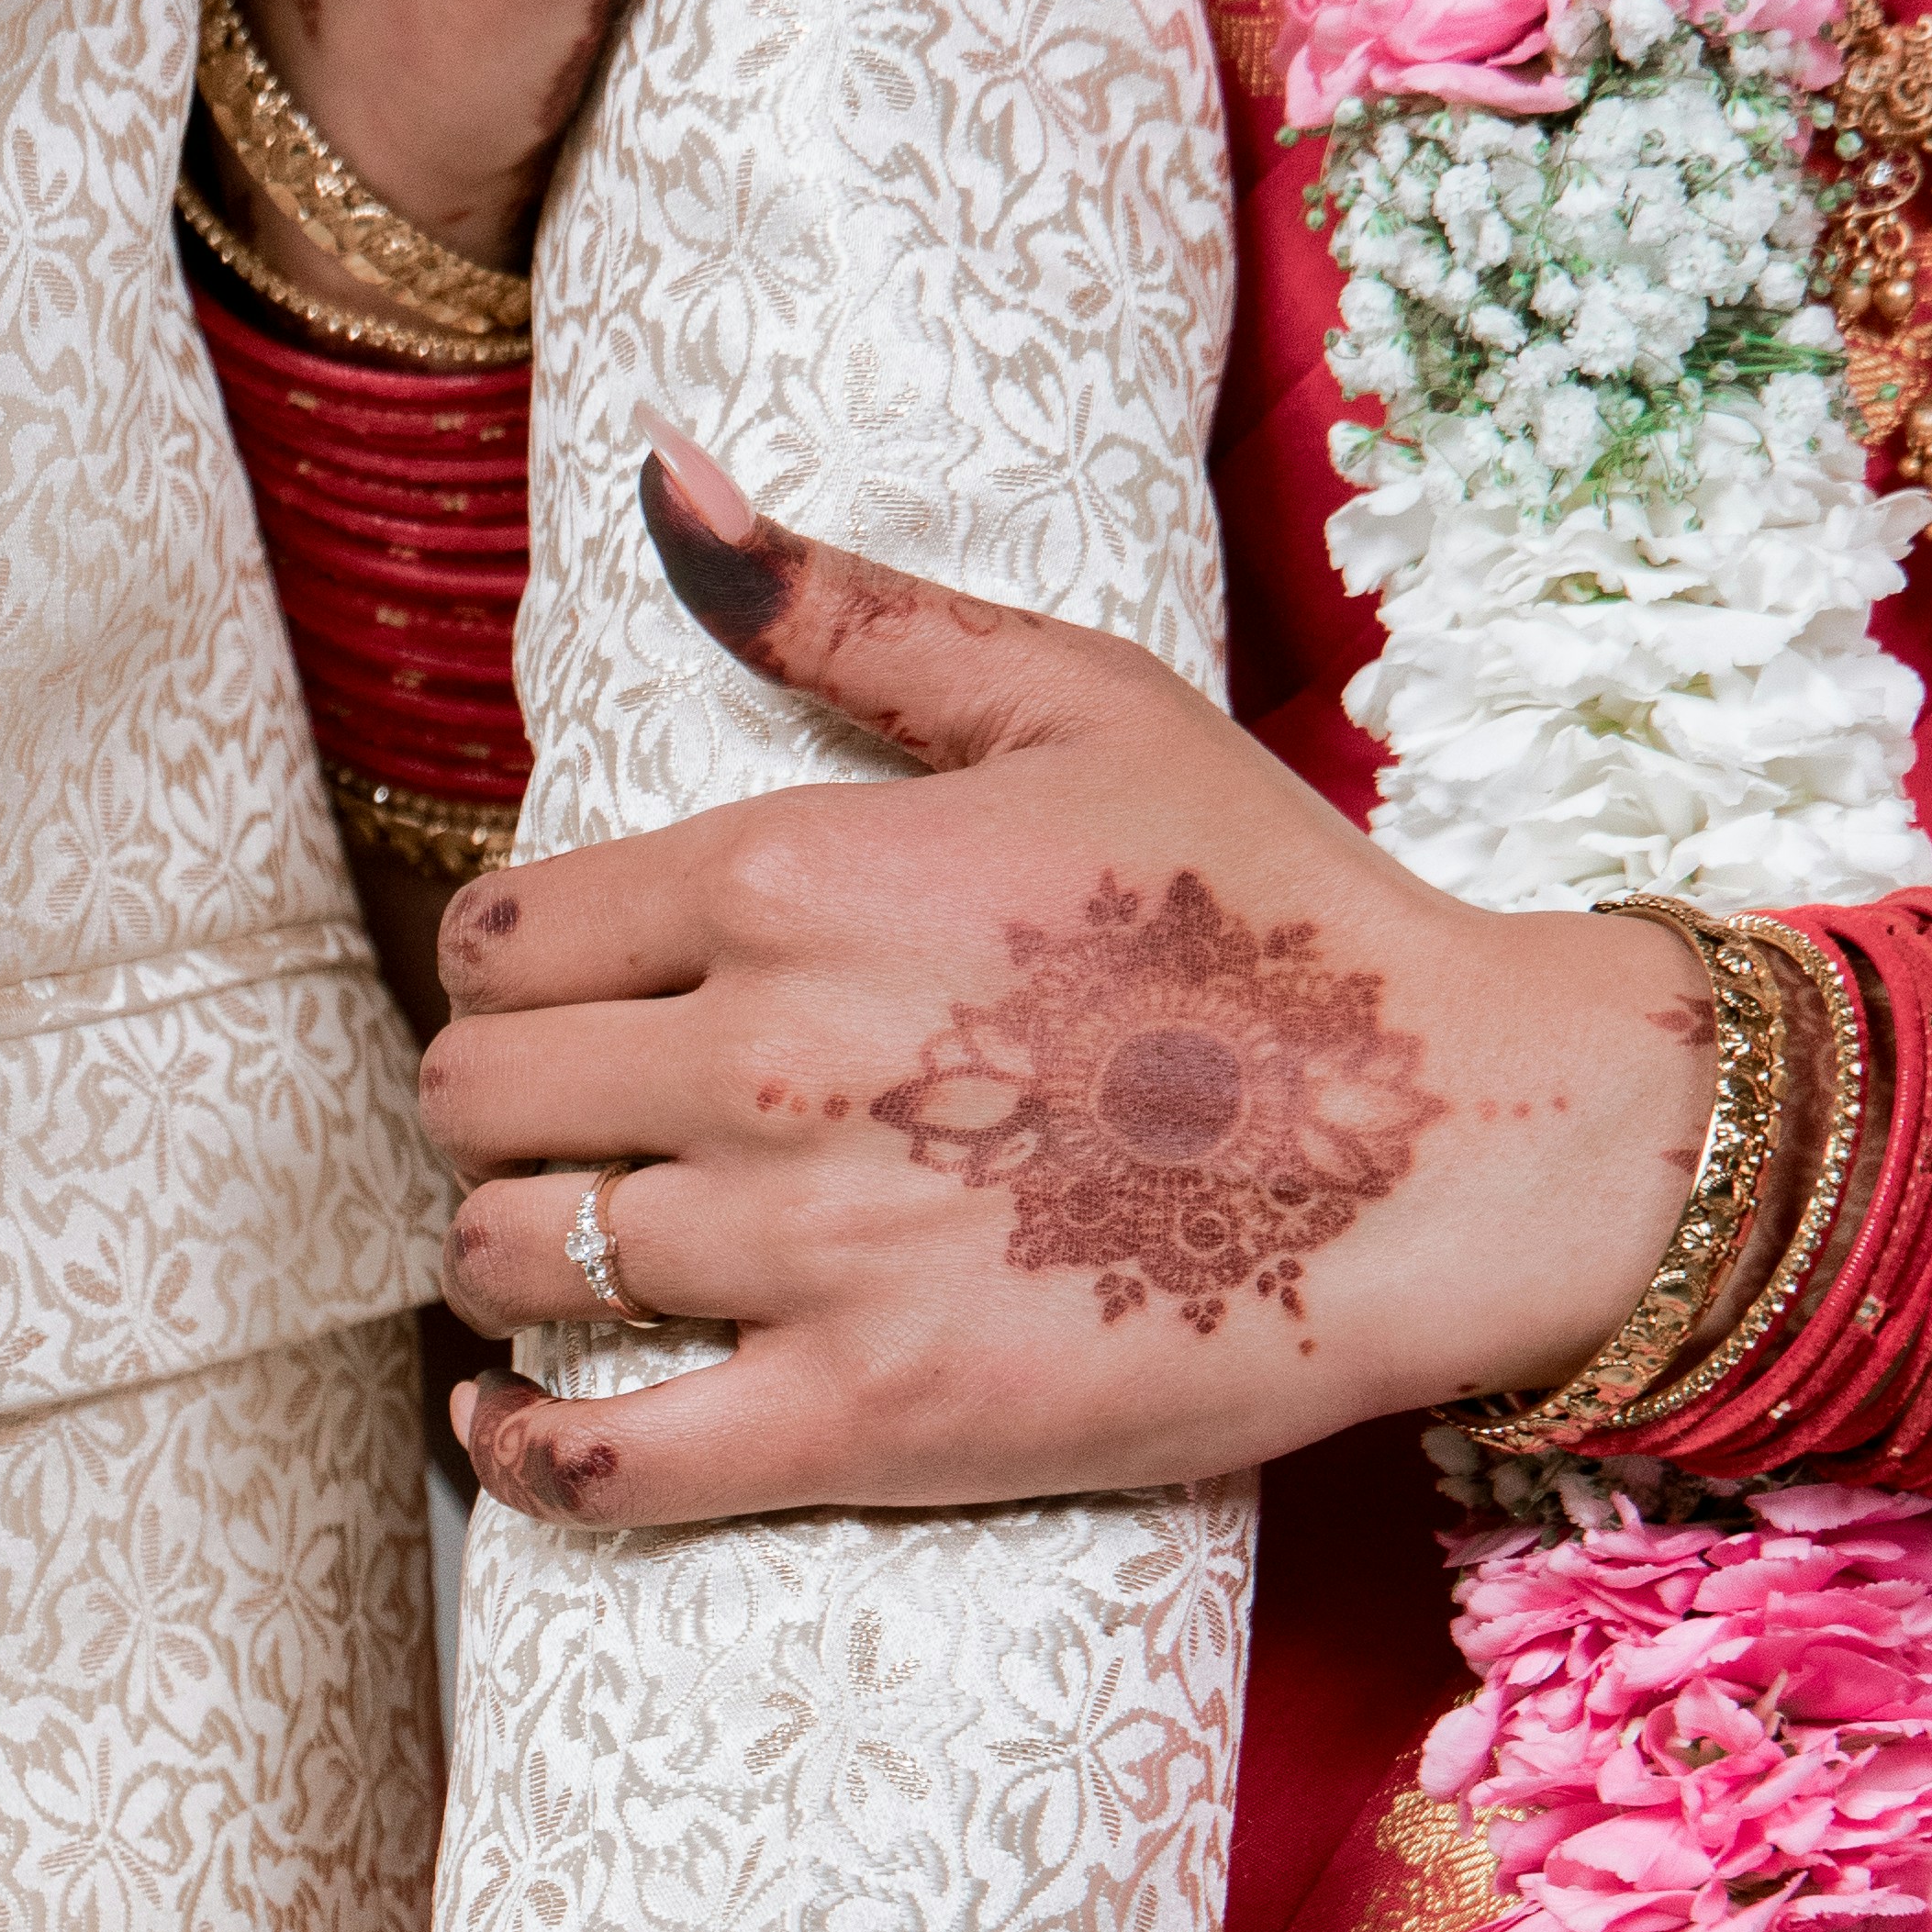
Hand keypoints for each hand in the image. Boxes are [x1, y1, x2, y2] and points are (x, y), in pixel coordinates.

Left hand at [420, 447, 1720, 1528]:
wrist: (1451, 1138)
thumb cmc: (1277, 909)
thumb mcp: (1074, 700)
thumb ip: (845, 610)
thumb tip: (663, 474)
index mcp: (789, 873)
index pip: (505, 936)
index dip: (510, 976)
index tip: (563, 1006)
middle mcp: (764, 1056)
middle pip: (479, 1097)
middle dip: (497, 1110)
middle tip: (563, 1131)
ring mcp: (807, 1248)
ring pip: (514, 1259)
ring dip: (512, 1260)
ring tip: (563, 1260)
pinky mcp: (868, 1413)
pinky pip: (599, 1457)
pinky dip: (524, 1449)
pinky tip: (514, 1421)